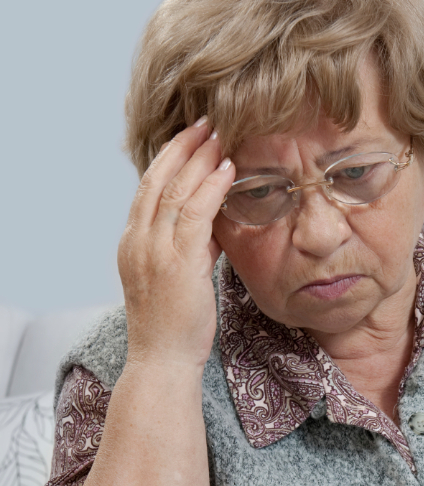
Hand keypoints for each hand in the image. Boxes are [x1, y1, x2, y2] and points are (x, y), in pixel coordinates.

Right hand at [117, 119, 235, 370]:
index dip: (168, 158)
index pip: (147, 189)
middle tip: (206, 122)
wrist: (162, 362)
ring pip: (175, 190)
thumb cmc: (173, 328)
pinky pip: (196, 213)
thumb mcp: (178, 280)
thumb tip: (211, 228)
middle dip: (182, 147)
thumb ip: (190, 250)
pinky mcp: (178, 263)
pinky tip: (228, 170)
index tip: (190, 138)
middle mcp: (138, 242)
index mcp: (133, 244)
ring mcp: (155, 251)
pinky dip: (212, 187)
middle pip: (157, 179)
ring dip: (200, 158)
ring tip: (220, 135)